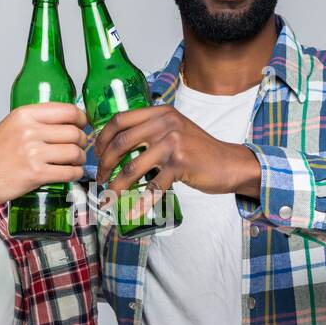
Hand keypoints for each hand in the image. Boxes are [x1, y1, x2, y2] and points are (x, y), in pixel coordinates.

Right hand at [0, 102, 88, 209]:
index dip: (81, 118)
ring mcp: (33, 152)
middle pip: (74, 132)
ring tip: (75, 161)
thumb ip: (35, 122)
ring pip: (74, 152)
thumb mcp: (11, 127)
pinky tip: (71, 173)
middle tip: (80, 147)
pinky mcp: (36, 173)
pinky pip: (69, 172)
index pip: (67, 110)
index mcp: (24, 115)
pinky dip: (75, 173)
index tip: (83, 124)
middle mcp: (30, 131)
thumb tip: (64, 122)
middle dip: (82, 141)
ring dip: (80, 159)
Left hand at [93, 105, 260, 214]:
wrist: (228, 163)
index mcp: (160, 112)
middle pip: (121, 143)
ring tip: (110, 196)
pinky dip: (141, 202)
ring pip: (133, 167)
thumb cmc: (198, 150)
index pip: (120, 120)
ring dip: (117, 186)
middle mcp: (165, 123)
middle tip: (101, 178)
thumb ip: (150, 131)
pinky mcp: (180, 164)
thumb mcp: (174, 130)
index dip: (102, 137)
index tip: (97, 153)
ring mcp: (173, 143)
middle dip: (105, 164)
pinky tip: (132, 211)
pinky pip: (154, 186)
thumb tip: (115, 146)